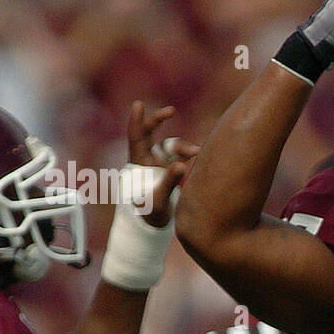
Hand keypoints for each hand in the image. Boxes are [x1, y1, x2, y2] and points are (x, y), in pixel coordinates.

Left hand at [126, 101, 199, 226]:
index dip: (137, 121)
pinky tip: (197, 159)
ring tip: (196, 153)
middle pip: (152, 134)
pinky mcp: (169, 172)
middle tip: (171, 111)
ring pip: (170, 147)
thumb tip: (181, 165)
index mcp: (138, 165)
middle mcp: (147, 161)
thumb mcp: (158, 201)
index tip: (138, 104)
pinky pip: (179, 157)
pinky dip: (188, 156)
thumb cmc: (149, 216)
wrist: (152, 229)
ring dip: (183, 146)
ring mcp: (158, 165)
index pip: (136, 138)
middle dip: (160, 121)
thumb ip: (169, 182)